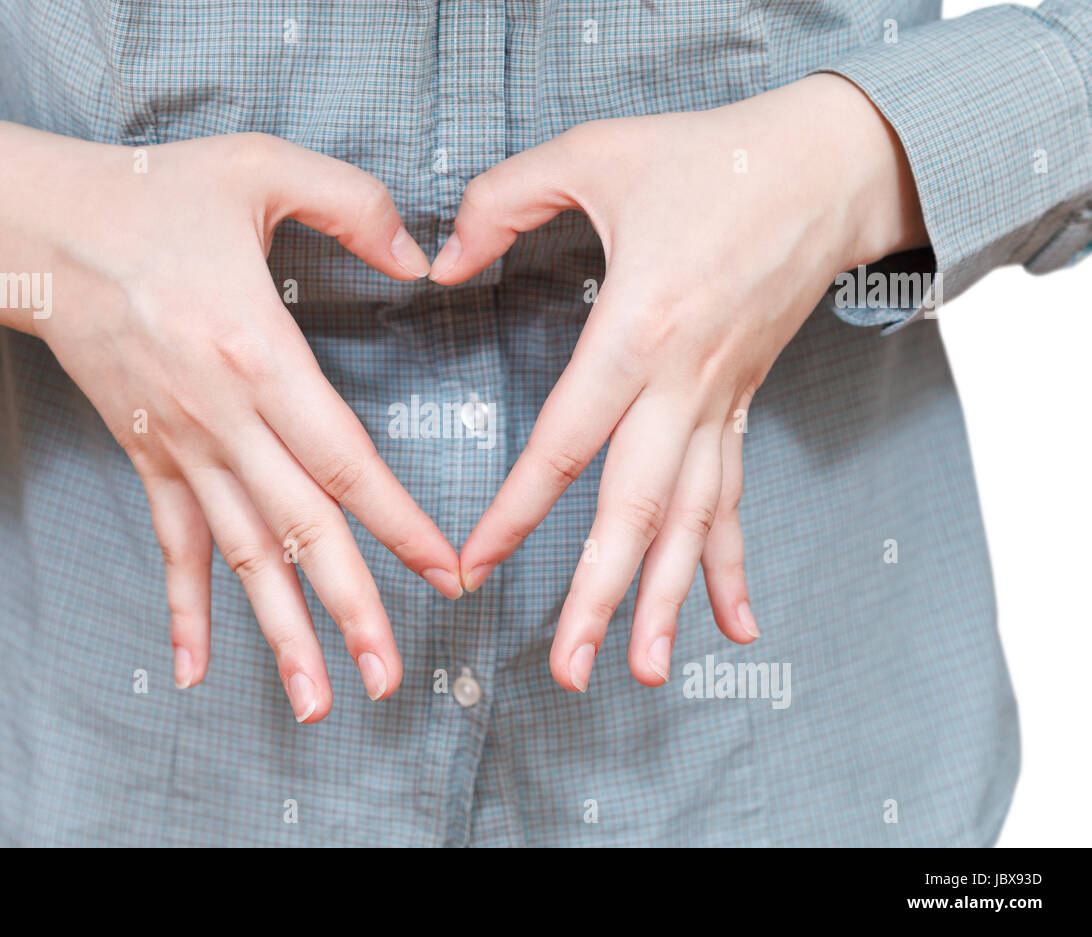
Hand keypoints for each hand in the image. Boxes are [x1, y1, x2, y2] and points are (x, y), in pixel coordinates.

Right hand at [0, 120, 461, 721]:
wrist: (45, 231)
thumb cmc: (157, 197)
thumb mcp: (263, 167)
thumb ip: (353, 206)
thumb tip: (421, 261)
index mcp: (258, 353)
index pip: (344, 459)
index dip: (398, 523)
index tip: (446, 574)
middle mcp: (221, 418)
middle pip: (298, 529)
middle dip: (349, 607)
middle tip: (390, 677)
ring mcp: (182, 447)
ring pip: (240, 555)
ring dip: (280, 632)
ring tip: (319, 700)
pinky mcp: (151, 457)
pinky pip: (171, 546)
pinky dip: (184, 610)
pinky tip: (194, 671)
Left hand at [429, 75, 926, 690]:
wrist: (826, 167)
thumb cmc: (711, 159)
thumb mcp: (594, 153)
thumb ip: (502, 200)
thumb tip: (441, 260)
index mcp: (639, 330)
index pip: (567, 442)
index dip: (517, 512)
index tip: (475, 566)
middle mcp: (684, 384)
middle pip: (637, 507)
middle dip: (602, 593)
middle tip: (570, 667)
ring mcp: (720, 404)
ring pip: (691, 520)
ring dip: (666, 600)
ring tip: (640, 670)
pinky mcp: (741, 406)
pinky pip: (732, 496)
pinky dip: (730, 562)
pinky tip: (735, 623)